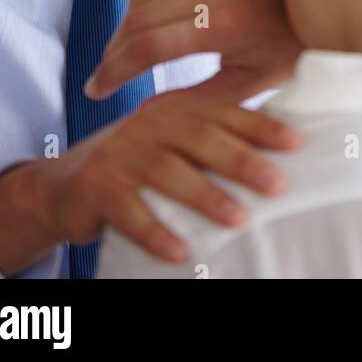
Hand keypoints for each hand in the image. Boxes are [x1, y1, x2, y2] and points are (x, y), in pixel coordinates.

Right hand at [0, 90, 305, 275]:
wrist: (63, 185)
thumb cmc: (135, 164)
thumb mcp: (172, 144)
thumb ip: (211, 140)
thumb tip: (275, 153)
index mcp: (174, 109)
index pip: (225, 115)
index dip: (261, 127)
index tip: (298, 144)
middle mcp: (150, 124)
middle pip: (202, 138)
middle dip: (242, 160)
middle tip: (277, 182)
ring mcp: (122, 152)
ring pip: (169, 172)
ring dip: (206, 197)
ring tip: (239, 218)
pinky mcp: (98, 185)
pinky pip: (130, 211)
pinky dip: (155, 232)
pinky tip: (180, 252)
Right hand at [86, 0, 302, 104]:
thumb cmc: (292, 46)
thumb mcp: (249, 83)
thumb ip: (195, 100)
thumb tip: (144, 116)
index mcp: (222, 22)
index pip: (146, 47)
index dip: (113, 71)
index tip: (96, 91)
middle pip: (136, 18)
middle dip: (113, 50)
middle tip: (103, 77)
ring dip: (125, 24)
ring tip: (121, 54)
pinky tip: (143, 22)